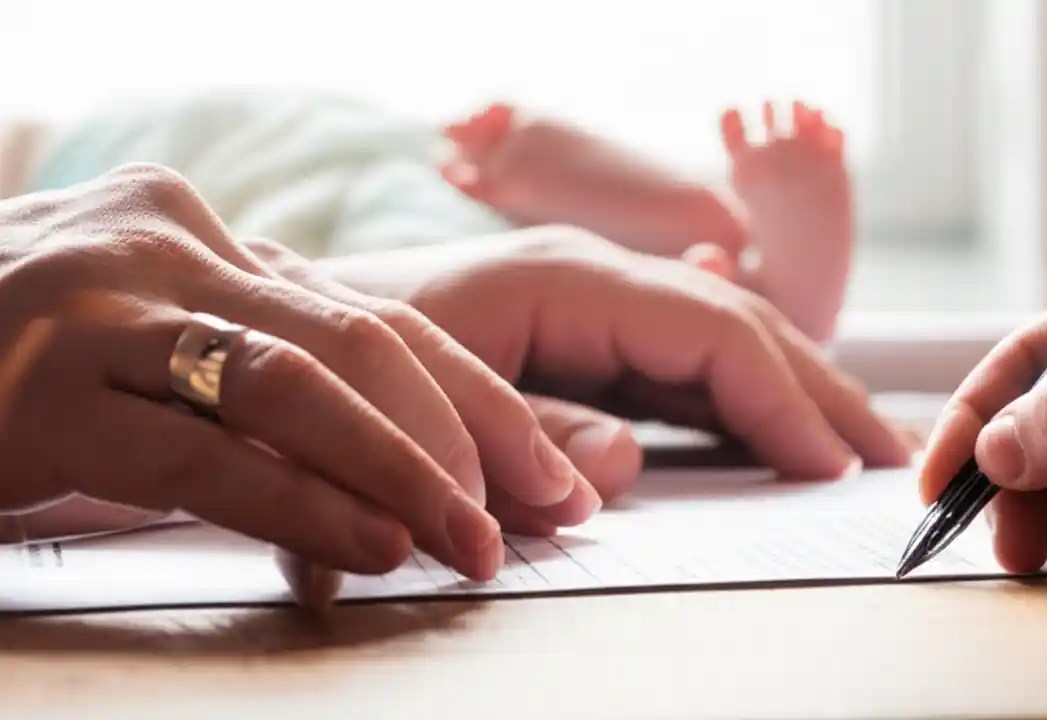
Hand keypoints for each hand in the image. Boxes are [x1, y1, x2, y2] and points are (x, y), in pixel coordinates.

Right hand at [0, 165, 576, 585]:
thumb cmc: (14, 370)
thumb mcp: (149, 351)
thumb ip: (254, 382)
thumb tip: (394, 465)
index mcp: (196, 231)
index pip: (372, 316)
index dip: (475, 398)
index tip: (545, 470)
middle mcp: (161, 246)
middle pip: (360, 339)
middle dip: (468, 432)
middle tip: (539, 509)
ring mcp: (98, 309)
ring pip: (296, 386)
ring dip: (404, 471)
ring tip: (470, 541)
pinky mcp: (43, 393)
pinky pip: (205, 454)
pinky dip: (304, 504)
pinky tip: (371, 548)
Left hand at [321, 225, 912, 499]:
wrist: (303, 327)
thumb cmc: (357, 361)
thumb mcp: (432, 404)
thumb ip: (525, 435)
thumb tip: (622, 466)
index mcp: (566, 280)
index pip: (711, 333)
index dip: (782, 398)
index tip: (833, 466)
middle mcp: (597, 280)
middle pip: (740, 328)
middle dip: (820, 391)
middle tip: (891, 458)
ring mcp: (601, 306)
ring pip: (727, 343)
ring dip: (800, 393)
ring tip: (863, 447)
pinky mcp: (594, 338)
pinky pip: (691, 368)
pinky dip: (748, 401)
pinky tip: (783, 434)